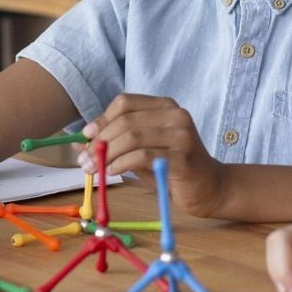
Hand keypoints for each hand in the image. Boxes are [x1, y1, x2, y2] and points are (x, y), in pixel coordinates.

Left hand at [78, 94, 228, 218]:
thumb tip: (80, 145)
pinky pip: (142, 156)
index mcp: (165, 106)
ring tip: (94, 169)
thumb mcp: (144, 150)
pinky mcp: (182, 157)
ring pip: (132, 137)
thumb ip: (118, 143)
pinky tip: (112, 173)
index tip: (86, 138)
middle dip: (99, 141)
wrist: (211, 188)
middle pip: (126, 120)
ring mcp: (181, 135)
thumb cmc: (174, 169)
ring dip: (106, 154)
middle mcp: (175, 115)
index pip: (125, 103)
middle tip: (84, 161)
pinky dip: (121, 164)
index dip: (101, 119)